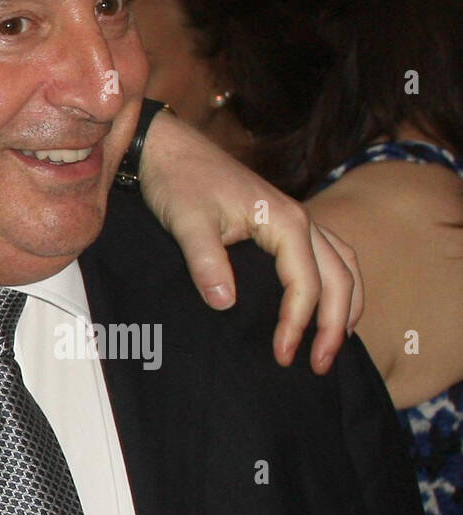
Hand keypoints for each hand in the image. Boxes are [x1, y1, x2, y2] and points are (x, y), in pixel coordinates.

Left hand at [138, 112, 362, 374]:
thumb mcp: (187, 222)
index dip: (297, 324)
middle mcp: (301, 219)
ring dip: (344, 304)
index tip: (282, 356)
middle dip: (335, 325)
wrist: (169, 149)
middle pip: (339, 279)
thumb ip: (207, 262)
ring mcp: (296, 218)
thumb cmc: (179, 182)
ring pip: (343, 265)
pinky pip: (329, 254)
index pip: (306, 284)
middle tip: (319, 366)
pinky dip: (336, 283)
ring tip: (334, 343)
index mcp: (286, 221)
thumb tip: (226, 304)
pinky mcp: (284, 221)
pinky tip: (323, 306)